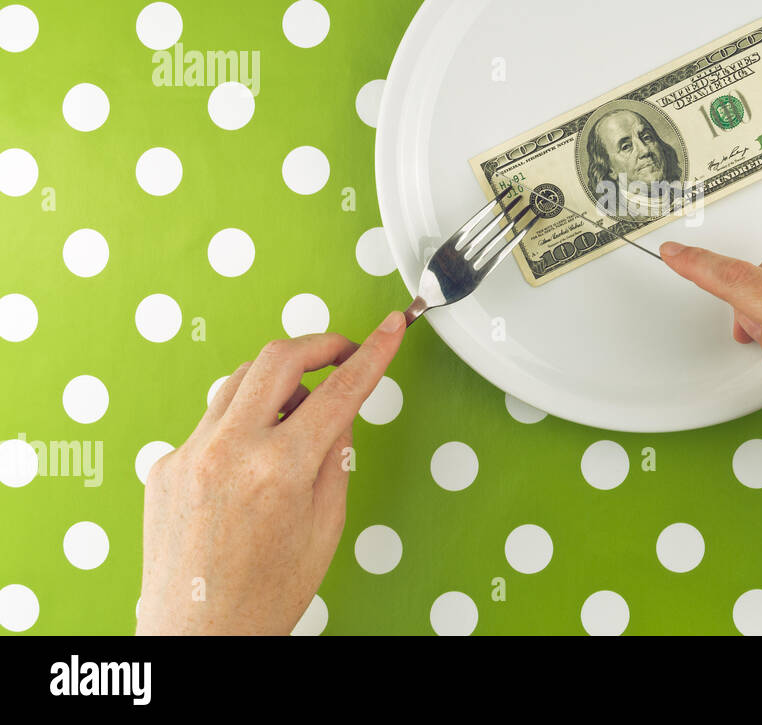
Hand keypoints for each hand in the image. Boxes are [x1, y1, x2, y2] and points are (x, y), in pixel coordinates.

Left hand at [136, 311, 406, 634]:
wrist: (197, 639)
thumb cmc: (264, 597)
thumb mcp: (325, 526)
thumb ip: (335, 459)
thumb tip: (336, 415)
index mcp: (278, 470)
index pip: (340, 392)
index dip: (373, 354)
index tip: (388, 330)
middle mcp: (228, 452)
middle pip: (277, 358)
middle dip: (318, 344)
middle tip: (342, 352)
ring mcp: (189, 455)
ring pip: (238, 383)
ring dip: (277, 383)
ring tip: (298, 416)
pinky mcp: (165, 465)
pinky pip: (212, 422)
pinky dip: (242, 425)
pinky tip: (254, 462)